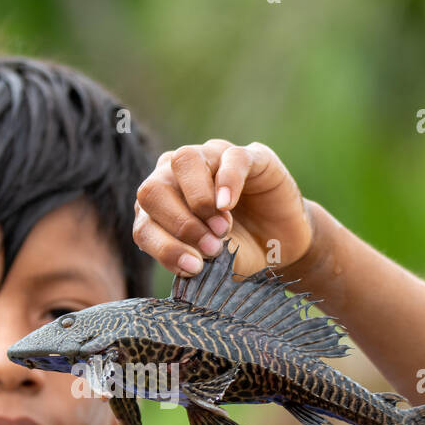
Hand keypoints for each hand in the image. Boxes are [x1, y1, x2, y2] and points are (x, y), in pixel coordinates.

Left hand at [133, 139, 313, 278]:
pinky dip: (227, 181)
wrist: (280, 246)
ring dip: (198, 200)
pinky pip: (231, 157)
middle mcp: (178, 175)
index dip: (163, 246)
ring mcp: (212, 159)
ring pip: (184, 160)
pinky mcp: (250, 156)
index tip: (193, 268)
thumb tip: (182, 259)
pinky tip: (228, 205)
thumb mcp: (209, 263)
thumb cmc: (237, 252)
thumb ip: (189, 256)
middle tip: (210, 248)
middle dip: (180, 224)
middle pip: (153, 187)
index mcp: (162, 204)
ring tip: (222, 229)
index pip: (144, 218)